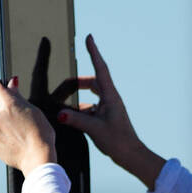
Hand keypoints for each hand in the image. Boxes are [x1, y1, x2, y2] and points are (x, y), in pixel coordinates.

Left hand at [0, 75, 56, 174]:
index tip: (3, 90)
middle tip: (22, 123)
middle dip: (7, 112)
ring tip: (20, 136)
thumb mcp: (34, 110)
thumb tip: (11, 84)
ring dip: (5, 127)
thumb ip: (18, 96)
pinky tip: (16, 144)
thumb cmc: (41, 134)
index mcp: (8, 103)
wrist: (38, 158)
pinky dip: (4, 140)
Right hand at [51, 33, 143, 165]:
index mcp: (110, 96)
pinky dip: (81, 109)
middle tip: (64, 84)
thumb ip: (76, 119)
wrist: (131, 154)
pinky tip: (72, 117)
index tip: (89, 38)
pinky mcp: (106, 116)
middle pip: (93, 81)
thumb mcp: (95, 129)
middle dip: (78, 80)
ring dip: (78, 96)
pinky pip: (91, 107)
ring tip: (64, 102)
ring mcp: (109, 107)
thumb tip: (60, 112)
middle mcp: (110, 98)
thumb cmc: (118, 141)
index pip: (100, 69)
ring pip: (91, 94)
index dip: (94, 52)